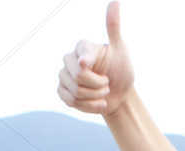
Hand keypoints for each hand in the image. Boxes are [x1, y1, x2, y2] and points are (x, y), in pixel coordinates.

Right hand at [58, 2, 134, 116]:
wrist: (120, 94)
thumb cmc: (121, 69)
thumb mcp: (120, 49)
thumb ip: (113, 27)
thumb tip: (115, 1)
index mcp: (82, 47)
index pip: (81, 59)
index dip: (90, 69)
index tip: (98, 71)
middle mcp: (70, 59)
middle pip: (77, 77)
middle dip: (97, 86)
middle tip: (107, 83)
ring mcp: (64, 76)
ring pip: (74, 91)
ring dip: (94, 97)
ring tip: (103, 93)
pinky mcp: (63, 91)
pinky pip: (70, 102)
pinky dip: (89, 107)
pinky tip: (99, 103)